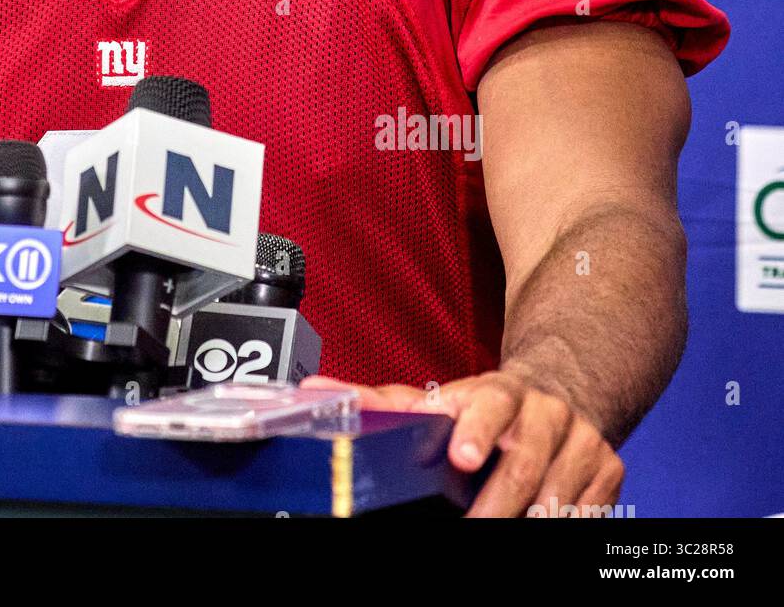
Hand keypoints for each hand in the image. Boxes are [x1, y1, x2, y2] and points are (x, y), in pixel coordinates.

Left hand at [302, 370, 623, 517]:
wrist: (563, 391)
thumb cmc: (488, 407)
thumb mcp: (443, 399)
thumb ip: (382, 402)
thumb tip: (314, 393)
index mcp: (497, 392)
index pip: (488, 404)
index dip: (476, 428)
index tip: (460, 456)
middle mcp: (543, 413)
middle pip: (523, 466)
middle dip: (497, 505)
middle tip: (475, 529)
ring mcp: (580, 443)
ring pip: (557, 497)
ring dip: (530, 521)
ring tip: (504, 532)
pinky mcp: (608, 472)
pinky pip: (586, 513)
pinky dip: (562, 525)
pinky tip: (539, 528)